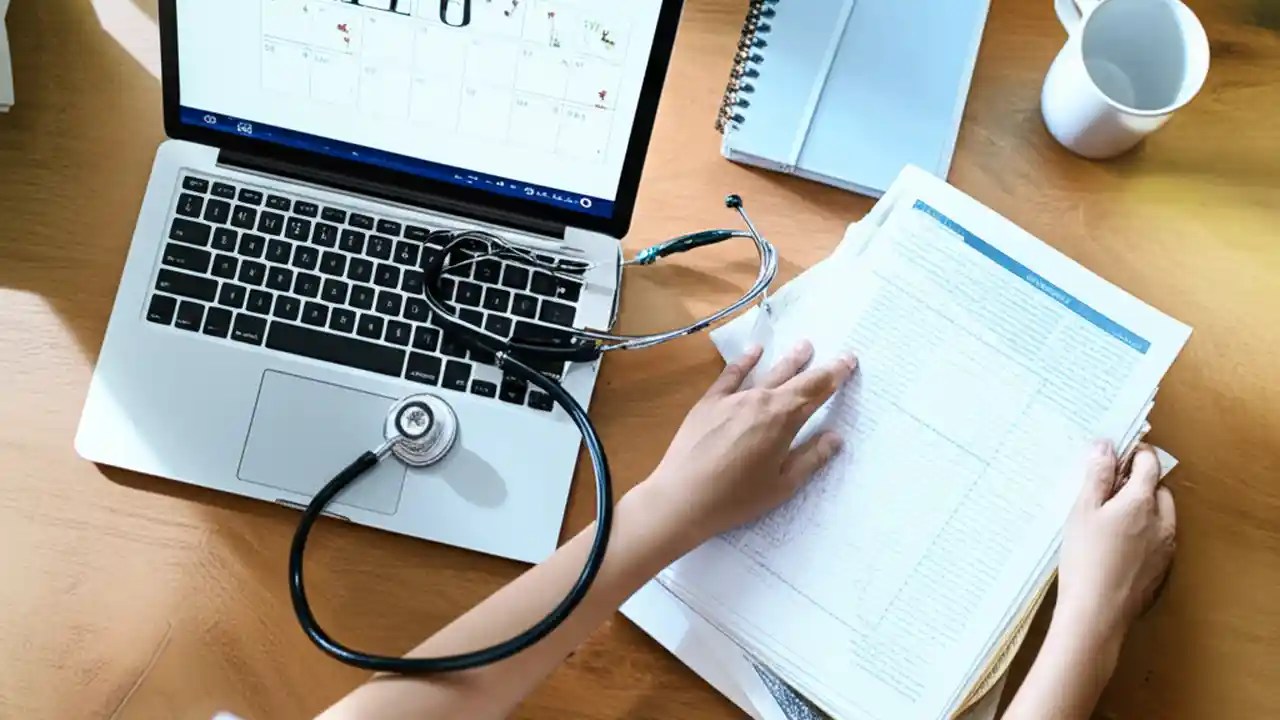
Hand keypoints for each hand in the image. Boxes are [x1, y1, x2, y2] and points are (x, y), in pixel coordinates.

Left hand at [637, 341, 857, 549]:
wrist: (682, 497)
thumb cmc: (736, 498)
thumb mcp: (782, 485)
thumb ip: (811, 458)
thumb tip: (835, 437)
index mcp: (783, 420)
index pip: (816, 391)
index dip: (835, 375)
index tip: (848, 361)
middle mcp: (760, 401)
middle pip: (795, 379)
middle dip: (818, 368)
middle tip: (836, 355)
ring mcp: (732, 399)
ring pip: (766, 373)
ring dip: (787, 360)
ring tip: (803, 346)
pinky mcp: (709, 402)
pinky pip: (731, 375)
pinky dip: (745, 361)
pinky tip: (755, 351)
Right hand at [1055, 441, 1176, 646]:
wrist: (1097, 612)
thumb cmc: (1085, 558)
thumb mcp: (1083, 511)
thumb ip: (1097, 476)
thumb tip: (1106, 446)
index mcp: (1142, 502)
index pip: (1150, 464)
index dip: (1136, 453)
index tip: (1117, 452)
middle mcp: (1162, 522)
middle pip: (1159, 489)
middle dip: (1140, 483)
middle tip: (1109, 489)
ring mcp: (1166, 548)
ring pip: (1161, 516)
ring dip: (1144, 509)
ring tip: (1112, 519)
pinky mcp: (1162, 569)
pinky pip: (1159, 540)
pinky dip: (1145, 534)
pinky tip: (1118, 546)